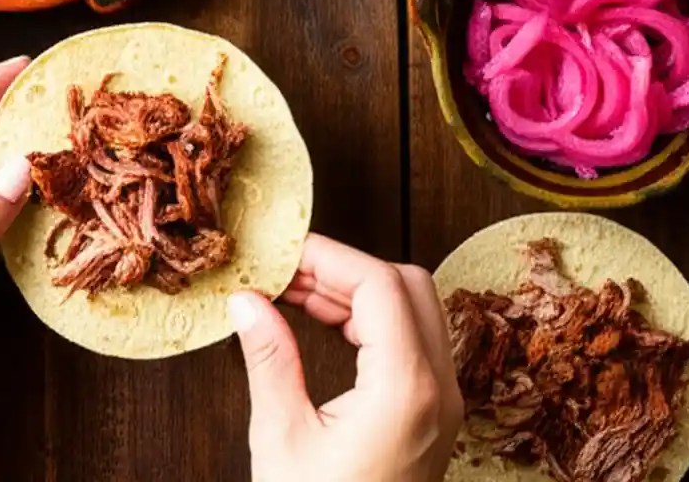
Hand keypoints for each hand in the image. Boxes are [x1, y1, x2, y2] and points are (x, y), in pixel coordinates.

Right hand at [229, 234, 462, 481]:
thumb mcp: (282, 438)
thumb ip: (269, 359)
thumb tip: (247, 301)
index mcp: (406, 390)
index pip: (379, 285)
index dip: (328, 256)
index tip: (282, 250)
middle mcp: (438, 390)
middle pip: (408, 286)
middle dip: (346, 267)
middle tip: (286, 270)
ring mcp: (442, 403)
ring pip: (414, 310)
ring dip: (357, 292)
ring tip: (292, 292)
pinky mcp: (432, 415)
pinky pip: (411, 342)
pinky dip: (370, 321)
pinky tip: (320, 322)